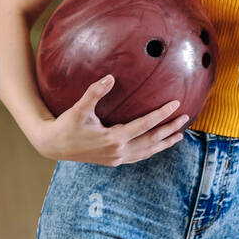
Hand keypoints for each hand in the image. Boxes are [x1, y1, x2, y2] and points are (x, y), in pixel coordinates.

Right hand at [30, 75, 188, 165]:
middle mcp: (118, 151)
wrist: (52, 146)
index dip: (162, 114)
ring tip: (179, 136)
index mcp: (113, 138)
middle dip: (170, 129)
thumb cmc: (66, 125)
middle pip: (151, 140)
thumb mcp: (79, 108)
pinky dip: (151, 150)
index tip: (176, 104)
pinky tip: (157, 144)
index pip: (145, 125)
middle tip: (185, 118)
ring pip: (147, 152)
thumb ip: (94, 92)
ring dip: (163, 143)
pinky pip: (138, 156)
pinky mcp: (113, 161)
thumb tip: (109, 77)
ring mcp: (116, 159)